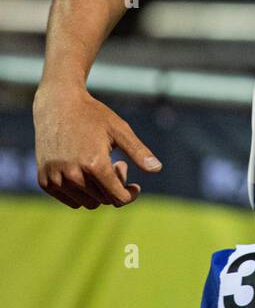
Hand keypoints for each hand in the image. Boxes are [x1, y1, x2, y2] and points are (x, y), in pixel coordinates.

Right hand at [33, 86, 161, 208]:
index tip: (135, 187)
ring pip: (87, 203)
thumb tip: (157, 169)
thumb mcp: (119, 130)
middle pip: (103, 201)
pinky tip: (84, 170)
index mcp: (94, 164)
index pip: (117, 197)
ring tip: (101, 166)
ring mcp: (56, 179)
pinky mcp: (44, 181)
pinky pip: (70, 200)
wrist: (57, 105)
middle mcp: (73, 175)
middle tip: (118, 164)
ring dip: (98, 190)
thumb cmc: (92, 115)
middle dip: (115, 187)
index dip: (130, 195)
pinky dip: (81, 191)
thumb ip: (138, 152)